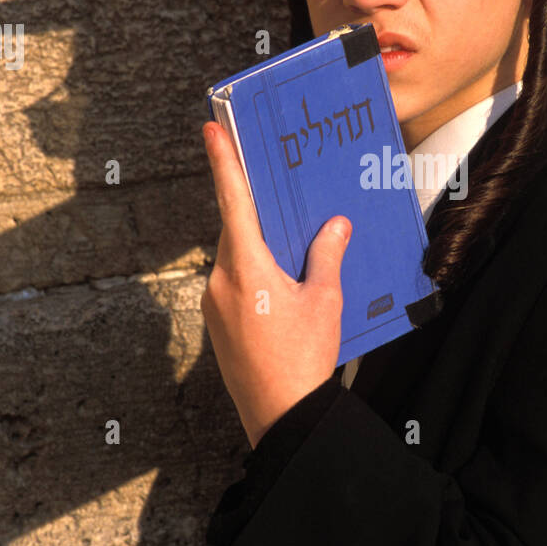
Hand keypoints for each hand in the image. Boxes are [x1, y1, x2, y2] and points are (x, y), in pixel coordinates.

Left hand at [200, 120, 351, 447]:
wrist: (281, 415)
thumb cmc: (305, 358)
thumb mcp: (325, 301)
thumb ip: (327, 255)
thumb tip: (335, 226)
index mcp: (247, 267)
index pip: (233, 202)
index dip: (224, 162)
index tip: (211, 130)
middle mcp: (221, 281)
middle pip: (236, 229)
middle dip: (256, 211)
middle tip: (274, 189)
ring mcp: (215, 304)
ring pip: (235, 257)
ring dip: (258, 247)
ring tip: (292, 251)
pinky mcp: (217, 324)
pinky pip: (233, 283)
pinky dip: (253, 273)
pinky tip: (281, 287)